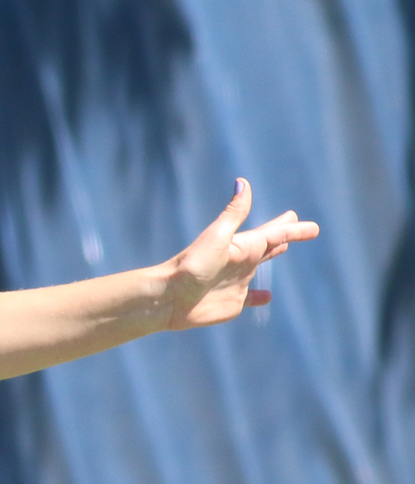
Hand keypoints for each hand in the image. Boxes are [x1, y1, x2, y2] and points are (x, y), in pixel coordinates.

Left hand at [165, 179, 319, 329]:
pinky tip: (267, 297)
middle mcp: (241, 261)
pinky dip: (260, 296)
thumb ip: (234, 213)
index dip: (293, 229)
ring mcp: (237, 281)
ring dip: (272, 256)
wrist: (170, 297)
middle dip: (284, 234)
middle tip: (297, 225)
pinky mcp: (233, 302)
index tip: (313, 226)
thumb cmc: (192, 265)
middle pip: (269, 245)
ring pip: (260, 266)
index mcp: (242, 245)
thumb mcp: (217, 236)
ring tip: (283, 248)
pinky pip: (251, 298)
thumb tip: (242, 181)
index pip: (274, 234)